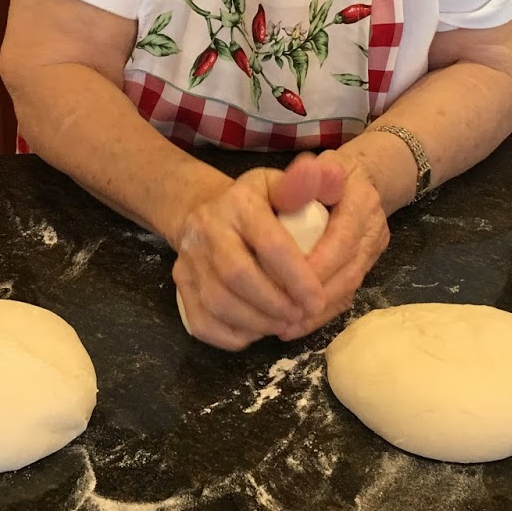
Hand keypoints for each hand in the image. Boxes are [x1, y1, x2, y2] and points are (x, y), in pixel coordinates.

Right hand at [172, 154, 345, 349]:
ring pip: (218, 302)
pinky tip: (256, 331)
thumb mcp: (282, 185)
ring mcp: (188, 257)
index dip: (296, 277)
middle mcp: (207, 227)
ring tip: (284, 324)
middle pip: (237, 276)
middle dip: (275, 304)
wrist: (205, 210)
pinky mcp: (179, 284)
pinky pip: (200, 321)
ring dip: (257, 323)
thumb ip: (308, 185)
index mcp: (239, 202)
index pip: (269, 243)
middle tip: (300, 316)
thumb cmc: (258, 203)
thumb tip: (331, 174)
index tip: (317, 300)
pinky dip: (231, 335)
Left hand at [295, 150, 389, 336]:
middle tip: (282, 313)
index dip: (319, 263)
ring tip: (285, 326)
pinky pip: (347, 296)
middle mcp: (373, 230)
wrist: (360, 180)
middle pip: (349, 271)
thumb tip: (305, 174)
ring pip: (349, 288)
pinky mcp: (367, 268)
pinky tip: (295, 325)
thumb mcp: (315, 167)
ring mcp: (372, 252)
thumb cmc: (326, 174)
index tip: (289, 283)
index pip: (343, 238)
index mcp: (362, 202)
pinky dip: (322, 314)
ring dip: (318, 312)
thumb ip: (307, 175)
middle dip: (316, 296)